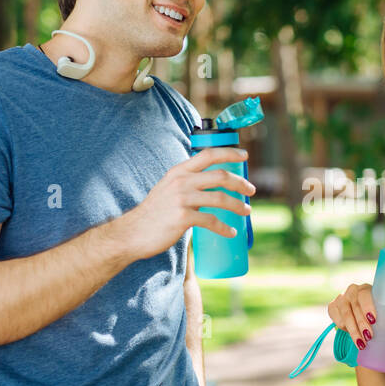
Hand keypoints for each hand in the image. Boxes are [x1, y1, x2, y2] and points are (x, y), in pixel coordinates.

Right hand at [111, 147, 255, 262]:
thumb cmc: (154, 213)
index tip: (245, 155)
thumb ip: (187, 184)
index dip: (229, 152)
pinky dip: (224, 227)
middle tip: (252, 191)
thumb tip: (211, 187)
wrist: (133, 232)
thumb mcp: (168, 189)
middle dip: (240, 183)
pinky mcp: (182, 218)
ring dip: (238, 205)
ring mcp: (181, 199)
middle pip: (220, 176)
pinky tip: (231, 232)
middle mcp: (181, 182)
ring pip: (220, 198)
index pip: (208, 154)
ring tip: (246, 211)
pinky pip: (211, 221)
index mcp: (178, 172)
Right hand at [327, 282, 384, 351]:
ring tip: (362, 344)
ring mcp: (341, 299)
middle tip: (370, 337)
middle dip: (361, 323)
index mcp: (367, 288)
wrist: (362, 314)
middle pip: (354, 306)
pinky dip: (342, 327)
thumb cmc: (379, 312)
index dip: (368, 305)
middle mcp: (352, 291)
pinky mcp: (333, 308)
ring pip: (345, 315)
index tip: (374, 319)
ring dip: (353, 330)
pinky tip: (351, 336)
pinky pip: (336, 319)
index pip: (365, 294)